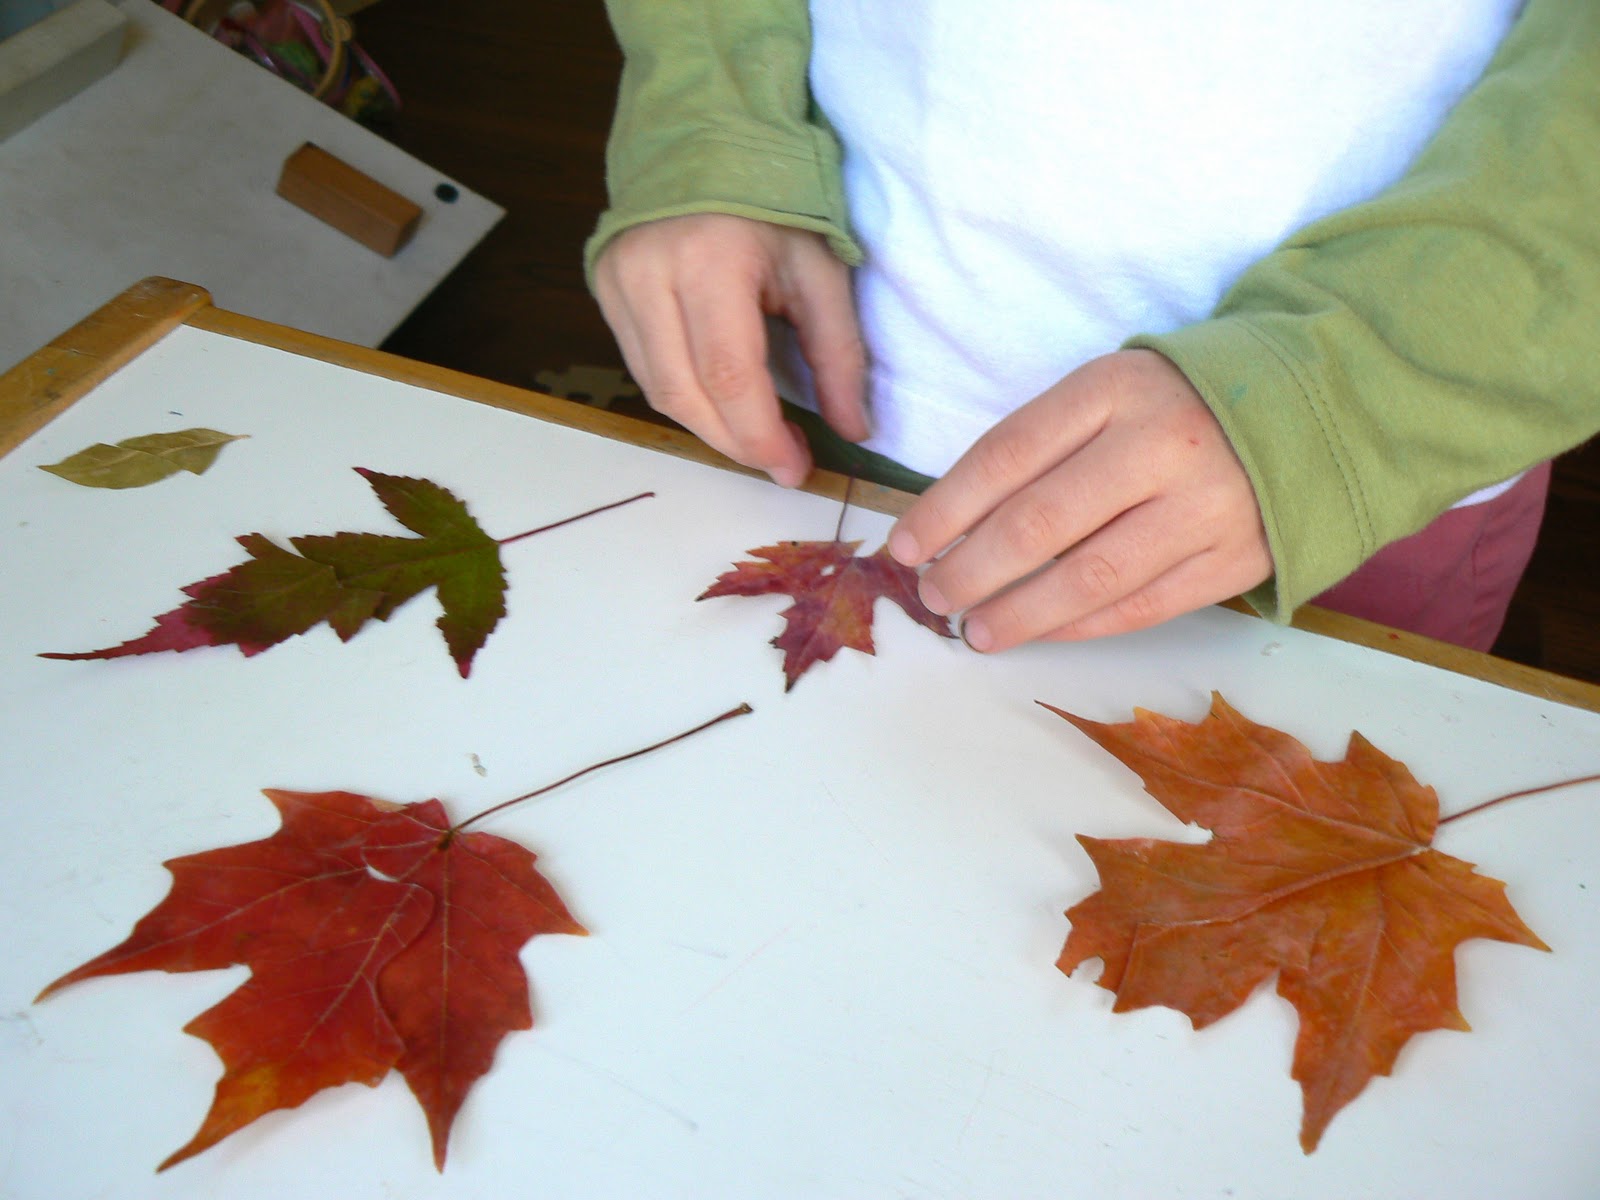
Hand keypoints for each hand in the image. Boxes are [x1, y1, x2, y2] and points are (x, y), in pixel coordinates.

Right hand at [592, 213, 868, 487]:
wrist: (708, 138)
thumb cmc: (775, 201)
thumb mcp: (821, 270)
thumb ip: (838, 354)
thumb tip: (852, 431)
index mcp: (711, 261)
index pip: (728, 376)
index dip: (760, 436)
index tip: (795, 468)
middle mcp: (650, 274)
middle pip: (685, 395)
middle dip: (736, 442)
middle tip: (780, 460)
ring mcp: (617, 282)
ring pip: (657, 390)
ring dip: (710, 427)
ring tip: (756, 435)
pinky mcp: (603, 290)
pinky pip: (642, 368)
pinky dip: (685, 397)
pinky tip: (721, 402)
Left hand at [886, 349, 1271, 647]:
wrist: (1308, 406)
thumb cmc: (1172, 404)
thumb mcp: (1105, 392)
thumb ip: (1040, 446)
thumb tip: (954, 528)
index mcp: (1116, 388)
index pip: (1006, 456)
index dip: (944, 509)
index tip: (902, 546)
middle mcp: (1163, 445)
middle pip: (1040, 523)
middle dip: (971, 570)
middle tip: (933, 595)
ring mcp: (1207, 505)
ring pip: (1090, 577)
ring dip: (1020, 613)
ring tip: (976, 630)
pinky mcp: (1238, 558)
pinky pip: (1143, 606)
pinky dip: (1081, 626)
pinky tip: (1042, 631)